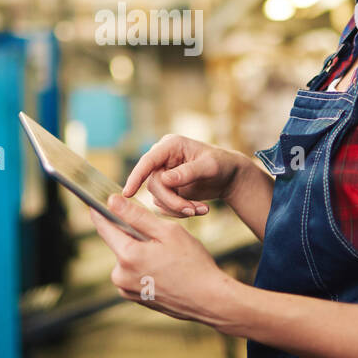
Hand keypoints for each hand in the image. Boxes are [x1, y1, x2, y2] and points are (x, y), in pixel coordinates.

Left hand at [88, 193, 235, 326]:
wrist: (208, 300)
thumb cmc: (192, 263)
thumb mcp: (168, 232)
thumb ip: (137, 215)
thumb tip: (111, 201)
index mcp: (128, 256)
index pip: (103, 226)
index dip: (101, 210)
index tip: (100, 200)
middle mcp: (120, 275)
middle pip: (117, 242)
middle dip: (132, 233)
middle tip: (158, 234)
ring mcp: (125, 289)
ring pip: (125, 257)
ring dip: (138, 250)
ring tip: (165, 255)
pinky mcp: (133, 297)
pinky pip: (131, 272)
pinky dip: (142, 265)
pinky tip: (163, 268)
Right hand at [122, 134, 245, 217]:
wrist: (229, 176)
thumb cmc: (222, 164)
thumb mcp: (209, 167)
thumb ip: (187, 172)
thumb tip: (164, 179)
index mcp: (170, 146)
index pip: (147, 161)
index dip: (136, 176)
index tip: (128, 193)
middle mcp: (162, 159)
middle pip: (154, 185)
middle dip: (172, 201)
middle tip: (192, 211)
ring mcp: (163, 175)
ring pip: (158, 198)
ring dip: (179, 208)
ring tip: (202, 209)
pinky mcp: (167, 190)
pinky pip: (165, 205)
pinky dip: (180, 211)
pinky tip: (199, 209)